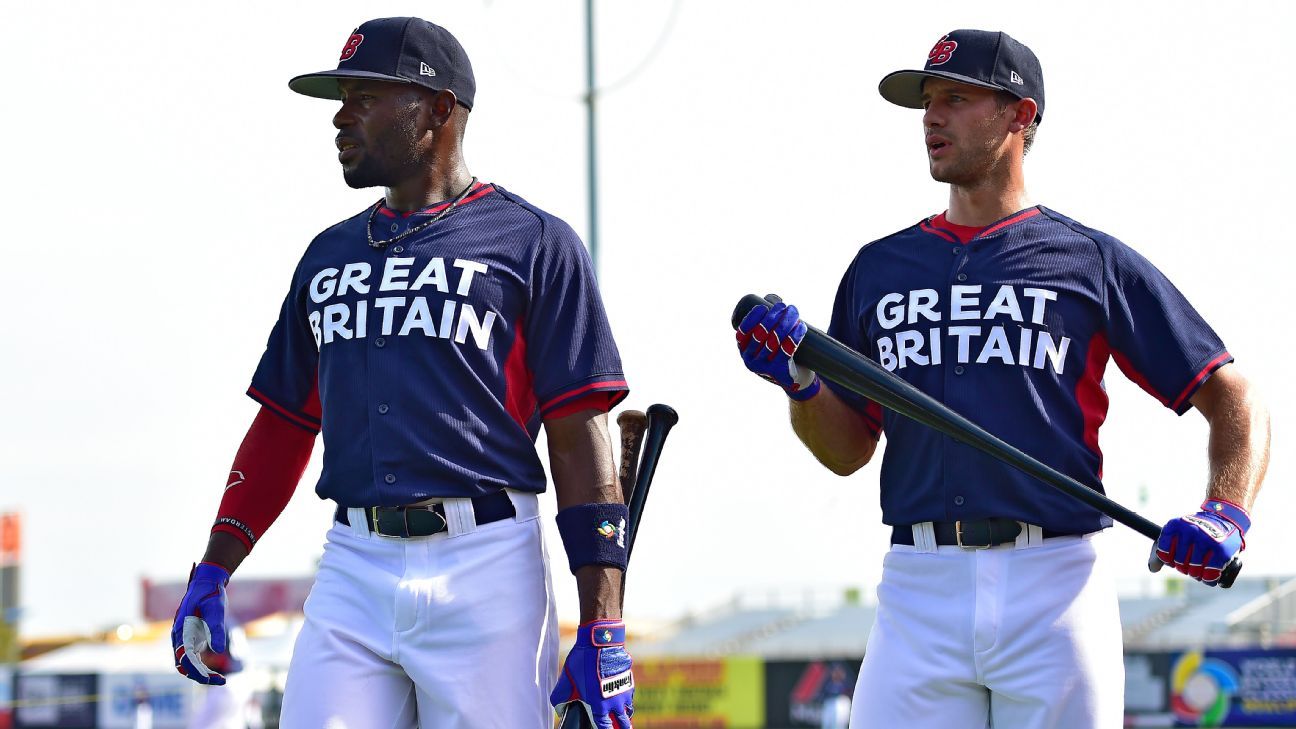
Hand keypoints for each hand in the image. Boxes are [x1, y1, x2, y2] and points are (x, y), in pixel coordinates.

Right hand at [171, 562, 230, 684]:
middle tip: (221, 681)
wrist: (205, 583)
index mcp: (182, 629)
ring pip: (187, 663)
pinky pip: (191, 658)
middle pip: (183, 664)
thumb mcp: (216, 608)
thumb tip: (219, 650)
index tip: (210, 678)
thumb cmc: (210, 594)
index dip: (196, 670)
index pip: (185, 656)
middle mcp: (178, 636)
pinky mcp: (189, 638)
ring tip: (220, 679)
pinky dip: (201, 667)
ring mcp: (182, 638)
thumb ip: (216, 628)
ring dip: (201, 673)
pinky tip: (215, 671)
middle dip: (200, 675)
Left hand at [552, 620, 633, 728]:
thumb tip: (558, 706)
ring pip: (629, 709)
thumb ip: (562, 695)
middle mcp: (615, 701)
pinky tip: (621, 696)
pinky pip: (630, 694)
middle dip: (623, 728)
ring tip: (622, 717)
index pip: (605, 728)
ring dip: (625, 715)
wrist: (601, 640)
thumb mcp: (567, 678)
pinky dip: (627, 699)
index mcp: (599, 705)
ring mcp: (624, 690)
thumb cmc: (583, 659)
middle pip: (624, 723)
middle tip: (621, 728)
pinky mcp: (629, 678)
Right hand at [735, 300, 819, 399]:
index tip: (765, 307)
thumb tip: (772, 298)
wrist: (793, 378)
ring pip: (775, 340)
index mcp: (743, 349)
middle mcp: (749, 359)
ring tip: (794, 311)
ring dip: (786, 322)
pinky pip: (787, 350)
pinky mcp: (779, 371)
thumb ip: (767, 318)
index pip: (743, 331)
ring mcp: (763, 367)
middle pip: (761, 334)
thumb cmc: (778, 351)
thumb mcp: (767, 338)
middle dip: (773, 316)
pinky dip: (795, 336)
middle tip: (785, 307)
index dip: (752, 318)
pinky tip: (800, 326)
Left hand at [1154, 499, 1249, 585]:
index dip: (1170, 560)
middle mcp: (1189, 530)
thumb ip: (1163, 549)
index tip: (1177, 558)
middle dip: (1185, 568)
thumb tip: (1153, 568)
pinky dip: (1209, 579)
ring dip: (1197, 575)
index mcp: (1174, 525)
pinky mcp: (1221, 549)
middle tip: (1192, 564)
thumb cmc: (1196, 531)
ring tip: (1200, 570)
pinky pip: (1210, 573)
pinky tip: (1209, 577)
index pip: (1163, 554)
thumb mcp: (1177, 533)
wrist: (1224, 517)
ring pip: (1194, 570)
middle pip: (1179, 563)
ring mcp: (1206, 539)